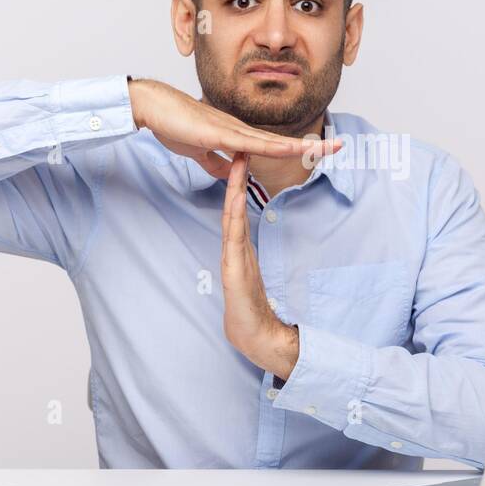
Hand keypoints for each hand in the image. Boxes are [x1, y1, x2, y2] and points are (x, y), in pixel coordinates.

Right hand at [128, 77, 339, 176]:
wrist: (155, 108)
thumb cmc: (175, 125)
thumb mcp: (201, 152)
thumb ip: (217, 163)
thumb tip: (231, 173)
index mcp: (237, 135)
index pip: (274, 144)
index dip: (298, 147)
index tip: (320, 150)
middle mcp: (241, 130)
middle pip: (283, 140)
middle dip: (312, 144)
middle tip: (340, 145)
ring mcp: (232, 130)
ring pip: (274, 141)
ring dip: (302, 145)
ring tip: (327, 147)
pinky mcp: (220, 133)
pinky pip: (251, 143)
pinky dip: (272, 147)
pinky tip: (289, 149)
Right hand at [220, 152, 298, 378]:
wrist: (253, 335)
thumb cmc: (251, 310)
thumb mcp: (253, 278)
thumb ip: (250, 258)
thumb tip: (253, 243)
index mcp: (240, 249)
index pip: (237, 211)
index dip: (239, 186)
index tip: (243, 161)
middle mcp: (234, 249)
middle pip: (232, 208)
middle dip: (235, 179)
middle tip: (239, 150)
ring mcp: (232, 258)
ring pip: (232, 217)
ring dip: (234, 190)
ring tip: (237, 165)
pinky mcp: (233, 269)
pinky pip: (233, 237)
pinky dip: (233, 216)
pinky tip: (234, 199)